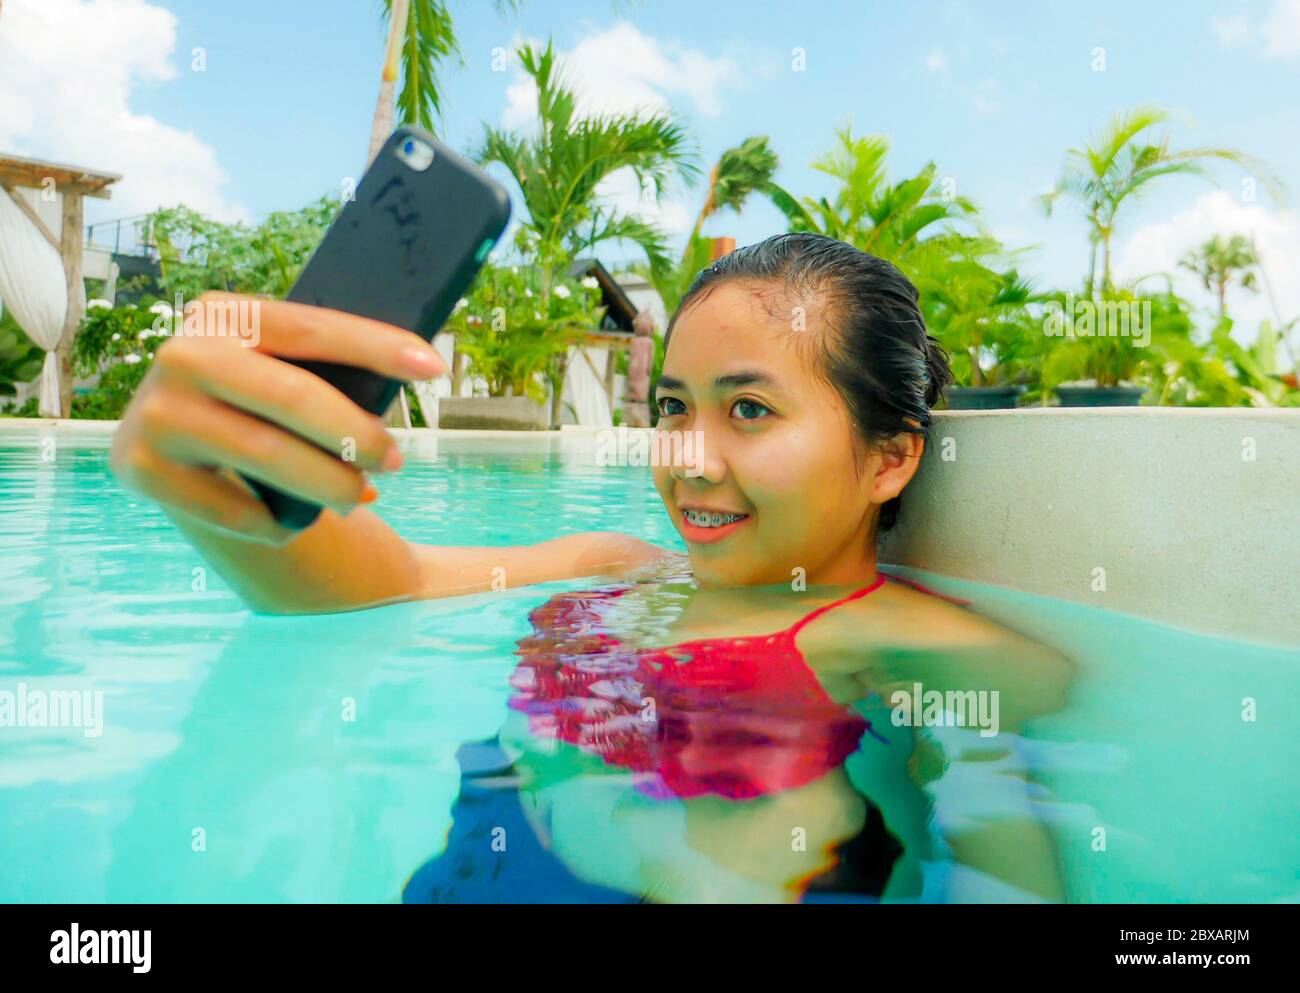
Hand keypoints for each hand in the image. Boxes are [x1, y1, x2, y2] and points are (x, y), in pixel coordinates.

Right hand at [111, 292, 445, 544]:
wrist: (178, 450)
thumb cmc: (256, 404)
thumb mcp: (282, 372)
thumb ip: (328, 370)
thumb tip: (416, 370)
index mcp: (222, 314)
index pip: (311, 328)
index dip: (376, 346)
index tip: (433, 366)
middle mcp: (180, 354)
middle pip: (291, 396)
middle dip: (355, 433)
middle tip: (395, 460)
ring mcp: (156, 412)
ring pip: (265, 455)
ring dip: (327, 483)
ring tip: (359, 496)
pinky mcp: (140, 470)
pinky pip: (233, 508)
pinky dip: (276, 522)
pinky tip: (291, 522)